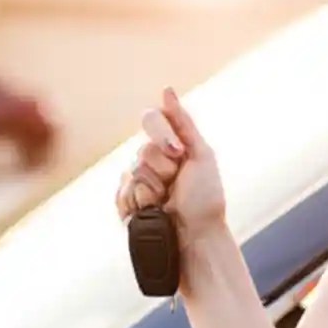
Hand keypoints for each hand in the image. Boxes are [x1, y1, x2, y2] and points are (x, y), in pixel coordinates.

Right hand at [115, 87, 225, 238]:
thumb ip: (182, 123)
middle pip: (142, 149)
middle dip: (163, 169)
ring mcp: (135, 182)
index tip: (178, 154)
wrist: (196, 238)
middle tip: (176, 186)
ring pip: (132, 172)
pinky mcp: (125, 203)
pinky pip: (122, 194)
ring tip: (166, 204)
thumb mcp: (201, 155)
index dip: (162, 135)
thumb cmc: (205, 199)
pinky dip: (139, 204)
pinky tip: (152, 212)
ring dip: (153, 190)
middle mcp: (149, 160)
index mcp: (169, 145)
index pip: (150, 119)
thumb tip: (165, 90)